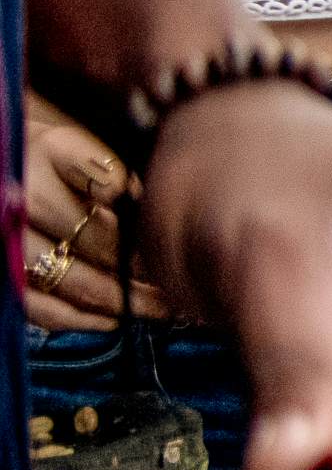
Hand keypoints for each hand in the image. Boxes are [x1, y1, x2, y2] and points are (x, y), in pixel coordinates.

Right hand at [19, 95, 151, 331]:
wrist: (10, 166)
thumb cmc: (60, 162)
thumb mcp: (89, 152)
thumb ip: (120, 181)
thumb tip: (161, 223)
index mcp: (56, 150)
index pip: (108, 180)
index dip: (146, 218)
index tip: (171, 237)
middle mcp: (26, 191)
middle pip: (92, 238)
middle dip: (140, 267)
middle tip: (176, 281)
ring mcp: (9, 234)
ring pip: (69, 278)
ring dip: (120, 300)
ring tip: (158, 308)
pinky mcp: (2, 269)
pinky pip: (39, 306)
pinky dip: (80, 318)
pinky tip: (114, 319)